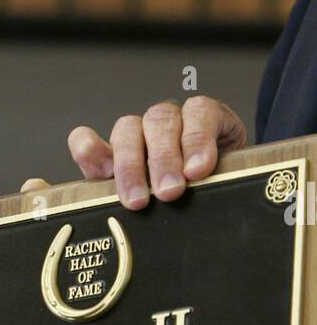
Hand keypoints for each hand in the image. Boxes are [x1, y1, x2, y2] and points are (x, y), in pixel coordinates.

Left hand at [66, 96, 246, 209]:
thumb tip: (83, 210)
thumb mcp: (152, 212)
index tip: (101, 173)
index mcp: (120, 157)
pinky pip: (200, 113)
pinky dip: (198, 140)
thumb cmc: (190, 201)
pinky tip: (199, 167)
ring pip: (159, 120)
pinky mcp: (209, 113)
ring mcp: (175, 120)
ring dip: (165, 157)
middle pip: (127, 131)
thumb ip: (121, 209)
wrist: (242, 186)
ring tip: (172, 189)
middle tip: (141, 200)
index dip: (89, 151)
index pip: (90, 142)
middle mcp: (144, 133)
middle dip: (132, 168)